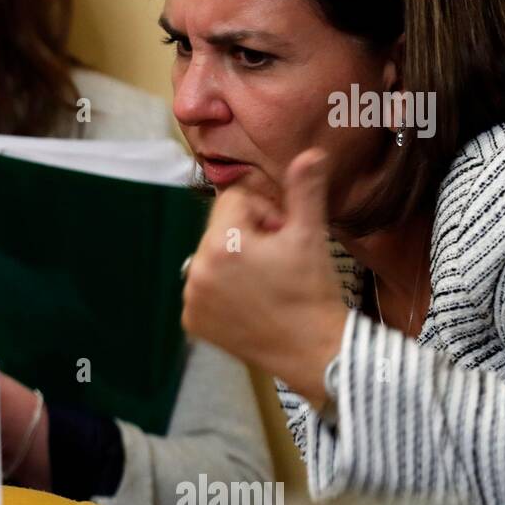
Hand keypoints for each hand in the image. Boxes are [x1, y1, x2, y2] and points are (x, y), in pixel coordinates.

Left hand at [181, 149, 347, 407]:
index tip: (283, 234)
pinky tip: (249, 302)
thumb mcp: (310, 234)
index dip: (264, 212)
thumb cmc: (312, 291)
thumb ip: (305, 189)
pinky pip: (203, 289)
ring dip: (234, 262)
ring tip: (266, 282)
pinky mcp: (191, 322)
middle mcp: (197, 270)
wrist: (313, 352)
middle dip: (248, 236)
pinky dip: (221, 291)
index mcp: (221, 243)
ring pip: (211, 258)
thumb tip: (310, 153)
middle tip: (277, 260)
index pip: (234, 200)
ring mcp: (191, 299)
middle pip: (220, 229)